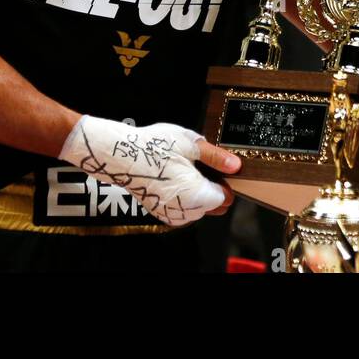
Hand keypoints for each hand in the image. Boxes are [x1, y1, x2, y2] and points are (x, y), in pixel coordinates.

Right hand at [59, 116, 239, 226]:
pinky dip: (183, 194)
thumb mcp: (191, 145)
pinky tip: (173, 175)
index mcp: (198, 196)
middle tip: (197, 163)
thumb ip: (216, 158)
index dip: (223, 179)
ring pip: (198, 207)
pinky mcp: (162, 213)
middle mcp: (187, 211)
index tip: (213, 164)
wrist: (122, 156)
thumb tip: (236, 166)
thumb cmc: (155, 147)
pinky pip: (183, 207)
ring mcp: (173, 214)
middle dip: (212, 186)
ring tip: (183, 167)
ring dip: (197, 191)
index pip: (225, 196)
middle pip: (213, 204)